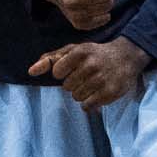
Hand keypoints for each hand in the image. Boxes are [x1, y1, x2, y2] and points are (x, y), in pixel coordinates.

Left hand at [30, 38, 149, 107]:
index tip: (71, 70)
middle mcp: (90, 66)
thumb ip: (50, 59)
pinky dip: (89, 103)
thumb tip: (30, 71)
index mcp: (79, 53)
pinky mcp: (110, 93)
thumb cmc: (94, 54)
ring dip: (82, 93)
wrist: (126, 56)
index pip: (57, 72)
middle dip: (74, 83)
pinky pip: (87, 106)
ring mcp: (101, 80)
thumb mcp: (73, 50)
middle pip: (67, 87)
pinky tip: (97, 93)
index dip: (62, 74)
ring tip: (93, 83)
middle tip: (86, 76)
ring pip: (76, 97)